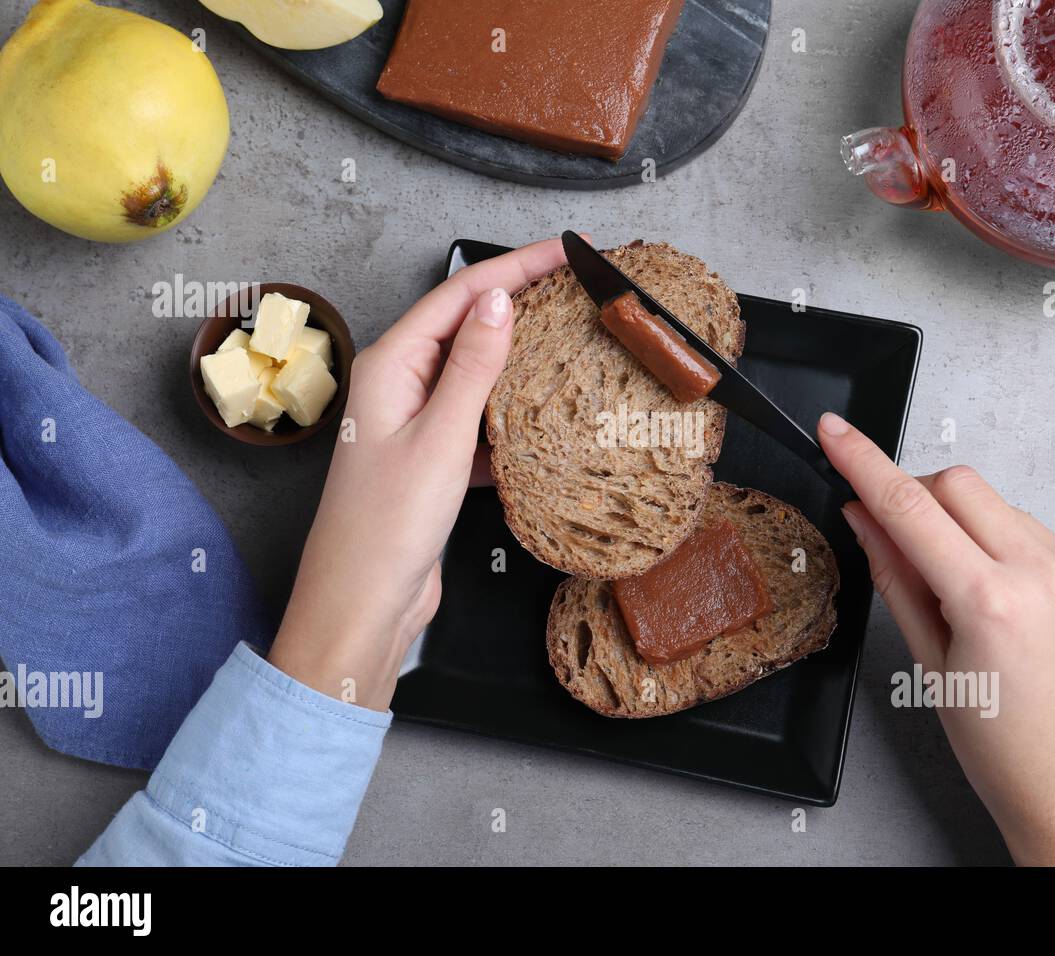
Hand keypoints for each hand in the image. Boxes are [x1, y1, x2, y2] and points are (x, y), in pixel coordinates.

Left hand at [268, 238, 569, 710]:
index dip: (516, 267)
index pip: (461, 296)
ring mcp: (415, 422)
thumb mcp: (440, 438)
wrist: (363, 604)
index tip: (566, 250)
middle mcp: (399, 384)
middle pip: (467, 326)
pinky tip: (544, 416)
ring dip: (520, 359)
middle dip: (521, 303)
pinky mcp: (432, 459)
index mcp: (391, 365)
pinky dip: (510, 413)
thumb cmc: (386, 527)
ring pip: (476, 374)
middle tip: (579, 287)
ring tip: (573, 342)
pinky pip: (478, 419)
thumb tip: (500, 299)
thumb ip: (473, 367)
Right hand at [818, 412, 1054, 865]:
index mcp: (992, 601)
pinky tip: (1015, 603)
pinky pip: (1043, 533)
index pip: (910, 508)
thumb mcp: (930, 660)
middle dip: (919, 496)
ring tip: (971, 594)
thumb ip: (895, 575)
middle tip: (902, 539)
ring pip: (1002, 507)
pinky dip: (1013, 551)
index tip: (835, 432)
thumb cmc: (998, 743)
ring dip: (970, 528)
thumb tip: (863, 514)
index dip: (865, 462)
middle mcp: (1046, 573)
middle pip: (960, 485)